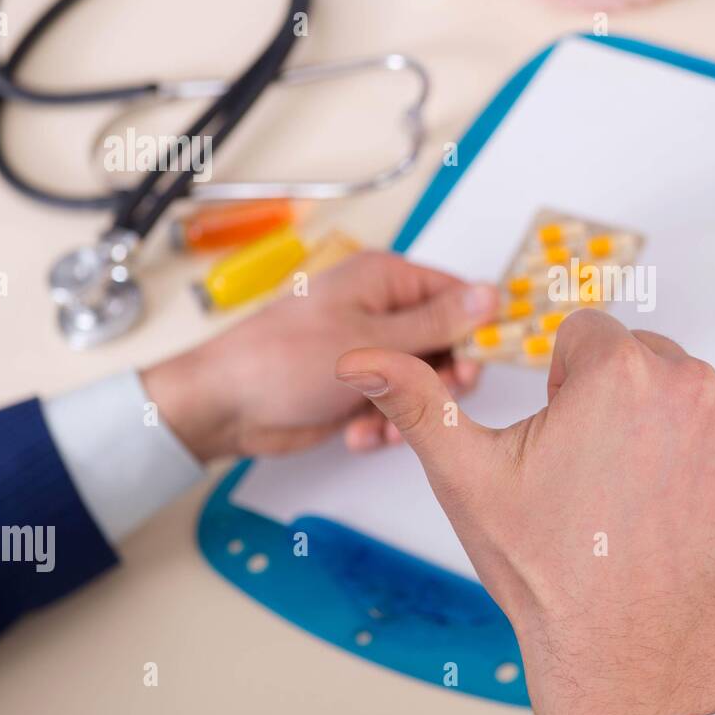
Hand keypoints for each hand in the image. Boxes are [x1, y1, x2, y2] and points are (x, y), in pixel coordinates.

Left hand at [142, 251, 497, 461]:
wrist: (225, 408)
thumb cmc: (282, 359)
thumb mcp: (373, 342)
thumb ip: (437, 322)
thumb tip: (489, 296)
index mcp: (386, 280)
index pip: (458, 296)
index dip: (476, 331)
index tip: (481, 363)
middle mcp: (382, 311)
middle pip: (448, 344)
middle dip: (443, 380)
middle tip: (436, 399)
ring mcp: (373, 352)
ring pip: (425, 382)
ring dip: (412, 410)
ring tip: (385, 424)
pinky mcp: (361, 389)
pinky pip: (398, 407)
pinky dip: (386, 424)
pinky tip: (361, 433)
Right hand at [336, 310, 714, 714]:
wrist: (622, 660)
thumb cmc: (548, 571)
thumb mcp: (468, 479)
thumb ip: (416, 402)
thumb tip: (356, 359)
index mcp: (618, 372)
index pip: (585, 335)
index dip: (563, 386)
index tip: (562, 441)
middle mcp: (692, 385)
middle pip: (641, 360)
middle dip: (614, 400)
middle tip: (593, 474)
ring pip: (687, 394)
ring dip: (662, 426)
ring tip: (632, 495)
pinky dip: (706, 462)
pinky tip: (674, 509)